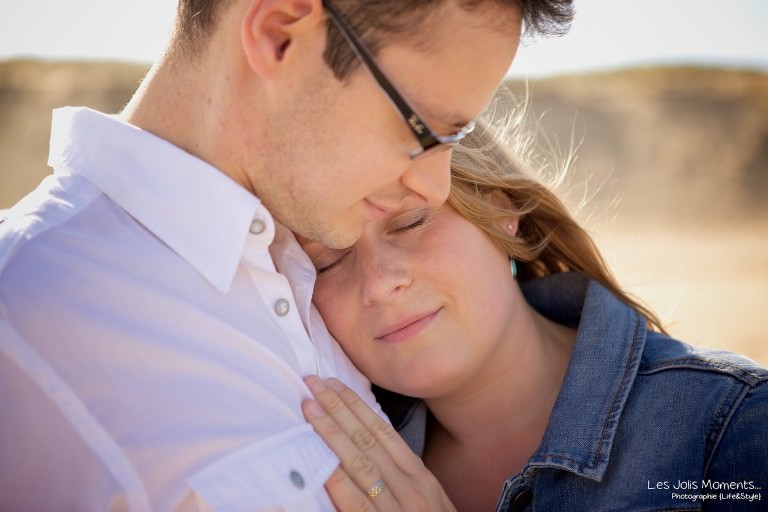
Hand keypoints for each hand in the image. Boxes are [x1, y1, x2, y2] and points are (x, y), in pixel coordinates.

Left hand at [302, 376, 455, 511]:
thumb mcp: (426, 498)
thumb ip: (399, 474)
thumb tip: (364, 445)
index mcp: (420, 475)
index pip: (383, 430)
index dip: (356, 405)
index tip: (335, 384)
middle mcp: (411, 487)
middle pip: (368, 439)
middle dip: (338, 408)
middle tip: (313, 383)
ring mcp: (397, 509)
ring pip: (360, 463)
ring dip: (331, 433)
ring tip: (309, 409)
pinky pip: (356, 503)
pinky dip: (337, 481)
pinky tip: (319, 462)